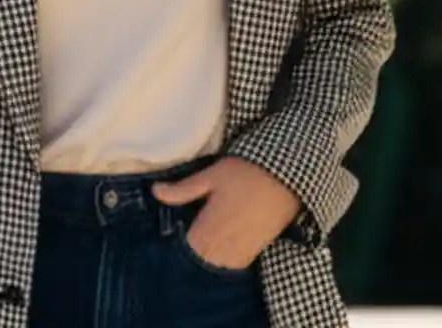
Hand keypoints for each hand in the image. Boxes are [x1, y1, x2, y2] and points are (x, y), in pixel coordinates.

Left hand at [151, 156, 300, 269]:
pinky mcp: (255, 253)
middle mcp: (222, 248)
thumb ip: (182, 189)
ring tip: (205, 242)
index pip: (184, 252)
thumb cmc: (245, 173)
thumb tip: (154, 191)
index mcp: (207, 230)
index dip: (176, 245)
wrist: (286, 178)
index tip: (174, 233)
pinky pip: (234, 266)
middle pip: (199, 263)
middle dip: (192, 254)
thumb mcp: (211, 176)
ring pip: (216, 267)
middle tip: (189, 236)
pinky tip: (221, 246)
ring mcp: (240, 253)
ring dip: (208, 259)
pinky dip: (224, 260)